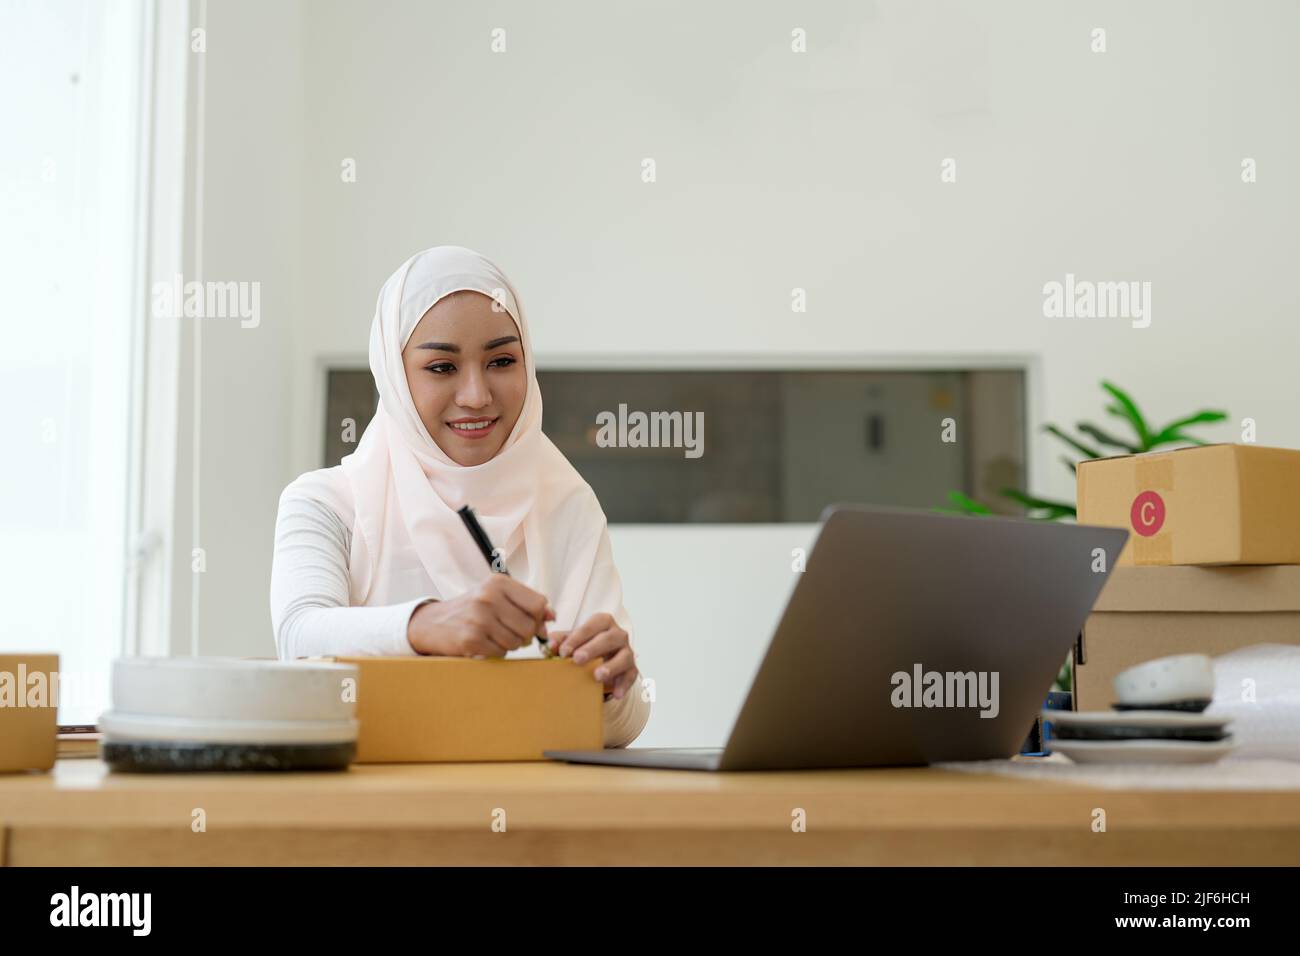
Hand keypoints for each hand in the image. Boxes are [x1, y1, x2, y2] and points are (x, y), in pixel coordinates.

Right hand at [407, 575, 554, 657]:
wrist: (434, 622)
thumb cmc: (473, 608)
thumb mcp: (498, 597)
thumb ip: (527, 604)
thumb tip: (552, 616)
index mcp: (498, 583)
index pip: (538, 604)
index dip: (538, 618)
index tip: (531, 621)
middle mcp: (488, 597)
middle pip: (529, 626)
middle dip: (526, 635)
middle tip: (513, 633)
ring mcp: (478, 619)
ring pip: (516, 642)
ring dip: (511, 644)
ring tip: (497, 636)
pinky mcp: (471, 640)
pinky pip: (500, 653)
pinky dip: (498, 652)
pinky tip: (486, 643)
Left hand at [549, 612, 638, 700]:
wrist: (602, 660)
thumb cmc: (586, 646)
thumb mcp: (573, 641)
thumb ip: (561, 641)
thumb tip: (549, 645)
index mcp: (603, 623)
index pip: (592, 625)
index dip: (578, 637)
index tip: (563, 651)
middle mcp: (618, 634)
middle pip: (609, 638)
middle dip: (593, 648)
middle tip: (577, 659)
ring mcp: (627, 652)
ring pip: (624, 656)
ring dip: (611, 666)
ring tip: (597, 676)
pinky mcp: (631, 669)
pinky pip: (630, 676)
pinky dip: (624, 685)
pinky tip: (616, 694)